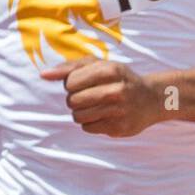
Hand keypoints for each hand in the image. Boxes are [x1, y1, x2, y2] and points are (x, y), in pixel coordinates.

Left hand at [40, 56, 162, 136]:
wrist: (151, 99)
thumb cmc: (118, 78)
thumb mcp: (98, 65)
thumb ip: (69, 67)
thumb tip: (43, 75)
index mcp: (110, 70)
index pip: (70, 82)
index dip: (72, 83)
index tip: (84, 83)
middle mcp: (116, 90)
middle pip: (72, 101)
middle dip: (75, 99)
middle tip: (90, 95)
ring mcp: (119, 111)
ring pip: (78, 117)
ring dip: (81, 112)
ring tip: (96, 105)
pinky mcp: (119, 128)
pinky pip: (88, 128)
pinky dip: (91, 123)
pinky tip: (104, 115)